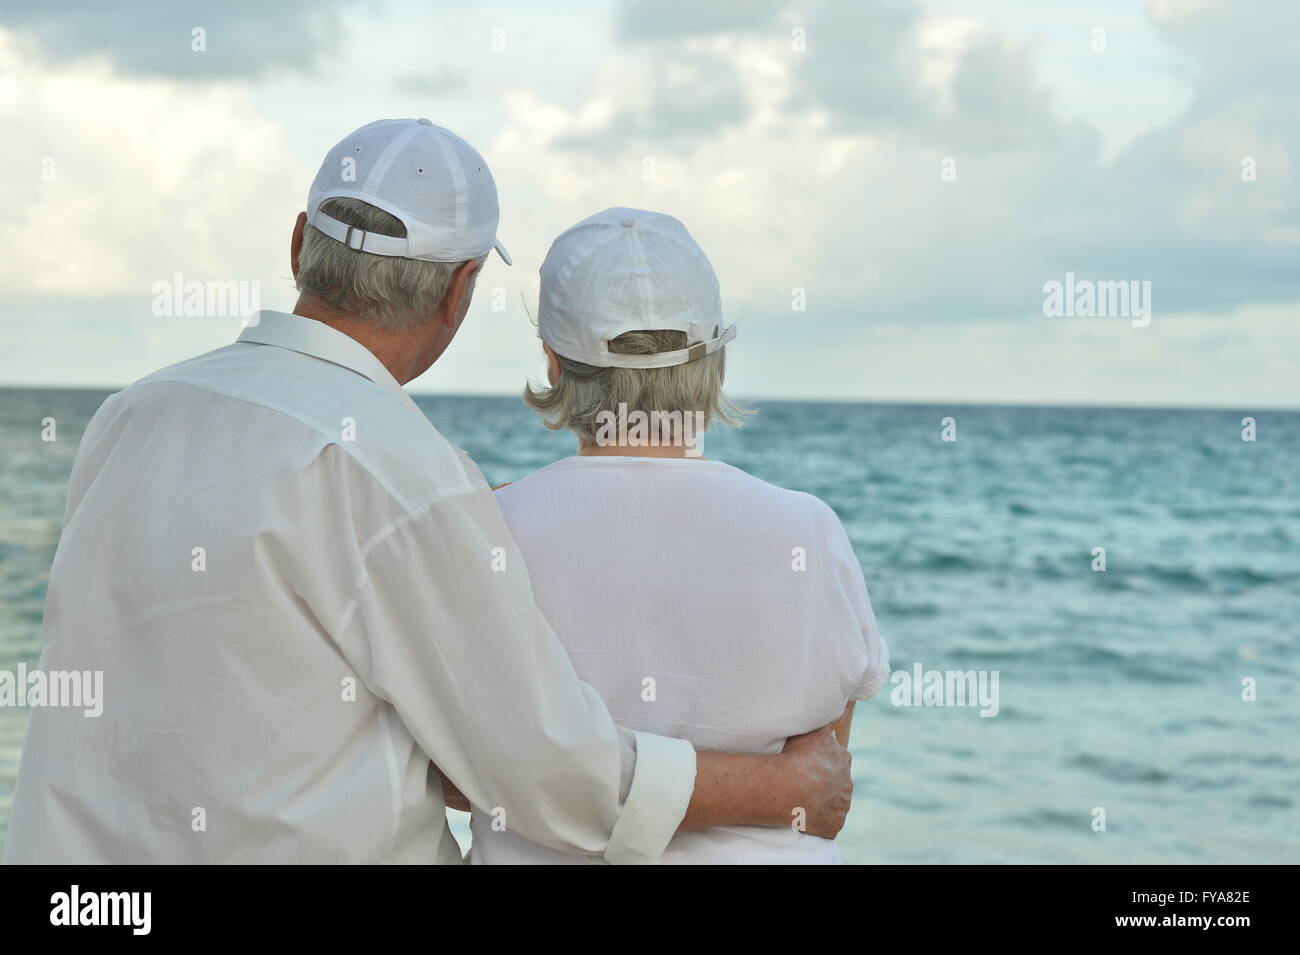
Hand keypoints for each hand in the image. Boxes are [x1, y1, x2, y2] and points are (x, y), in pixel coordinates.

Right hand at [781, 723, 852, 838]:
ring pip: (835, 805)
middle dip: (826, 784)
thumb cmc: (799, 756)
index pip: (837, 760)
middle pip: (838, 784)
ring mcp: (841, 807)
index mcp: (843, 760)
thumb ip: (830, 722)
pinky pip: (828, 824)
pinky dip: (820, 822)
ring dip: (824, 804)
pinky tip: (806, 818)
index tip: (810, 764)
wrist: (793, 787)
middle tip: (806, 784)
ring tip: (803, 802)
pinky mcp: (834, 825)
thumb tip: (846, 707)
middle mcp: (847, 784)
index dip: (823, 763)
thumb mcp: (814, 731)